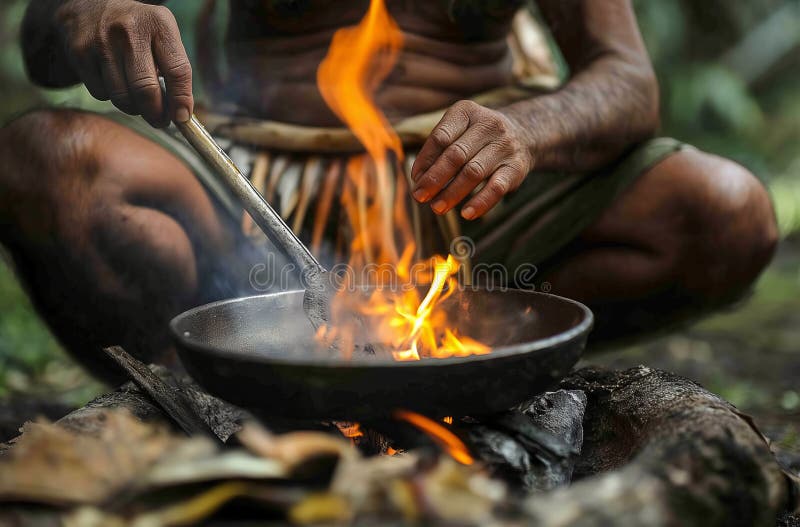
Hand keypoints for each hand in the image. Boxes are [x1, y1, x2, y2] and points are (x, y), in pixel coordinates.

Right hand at [56, 0, 192, 126]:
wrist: (90, 5)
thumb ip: (175, 68)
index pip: (177, 71)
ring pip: (122, 97)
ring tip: (139, 103)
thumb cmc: (137, 29)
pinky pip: (101, 94)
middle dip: (156, 114)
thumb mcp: (162, 35)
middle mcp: (129, 30)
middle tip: (160, 120)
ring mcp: (101, 42)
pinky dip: (112, 98)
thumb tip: (180, 114)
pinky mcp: (80, 54)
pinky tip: (116, 84)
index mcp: (158, 24)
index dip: (181, 100)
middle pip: (146, 90)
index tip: (182, 117)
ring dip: (134, 108)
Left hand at [410, 100, 532, 219]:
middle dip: (435, 179)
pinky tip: (466, 214)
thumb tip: (419, 180)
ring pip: (473, 172)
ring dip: (452, 193)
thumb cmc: (478, 138)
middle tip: (420, 197)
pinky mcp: (517, 168)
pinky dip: (480, 202)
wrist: (524, 134)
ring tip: (437, 208)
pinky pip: (496, 188)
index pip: (440, 137)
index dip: (425, 160)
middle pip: (456, 155)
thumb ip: (438, 150)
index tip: (416, 179)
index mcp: (467, 112)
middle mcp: (488, 125)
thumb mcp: (459, 131)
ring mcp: (505, 146)